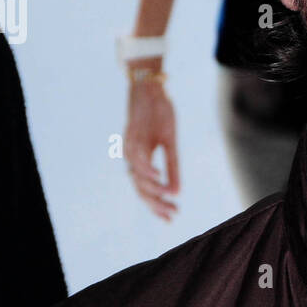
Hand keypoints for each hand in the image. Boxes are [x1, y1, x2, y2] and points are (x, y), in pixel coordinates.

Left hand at [123, 71, 179, 220]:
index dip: (157, 205)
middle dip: (156, 203)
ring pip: (138, 177)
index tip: (171, 219)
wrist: (150, 87)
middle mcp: (133, 158)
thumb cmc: (160, 113)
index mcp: (141, 161)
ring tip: (169, 199)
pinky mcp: (132, 135)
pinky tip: (158, 176)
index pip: (147, 190)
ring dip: (153, 189)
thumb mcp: (171, 143)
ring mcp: (130, 147)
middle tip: (172, 214)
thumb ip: (172, 167)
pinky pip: (138, 157)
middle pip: (141, 189)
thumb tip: (176, 192)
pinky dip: (147, 168)